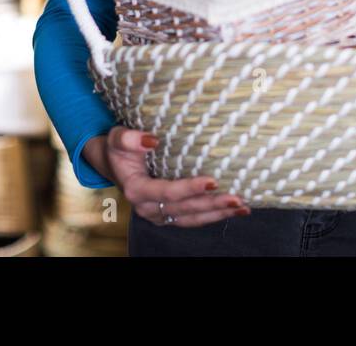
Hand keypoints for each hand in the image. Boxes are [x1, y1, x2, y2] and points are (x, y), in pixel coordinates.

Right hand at [90, 126, 250, 227]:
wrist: (113, 163)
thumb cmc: (118, 148)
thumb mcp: (117, 137)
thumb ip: (129, 139)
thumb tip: (152, 140)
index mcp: (137, 190)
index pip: (167, 192)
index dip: (190, 188)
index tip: (213, 180)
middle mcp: (148, 208)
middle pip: (185, 209)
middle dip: (212, 205)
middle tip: (237, 198)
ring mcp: (159, 214)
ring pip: (192, 218)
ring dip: (218, 214)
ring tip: (242, 208)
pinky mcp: (169, 215)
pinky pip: (192, 219)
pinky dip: (213, 216)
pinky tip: (233, 211)